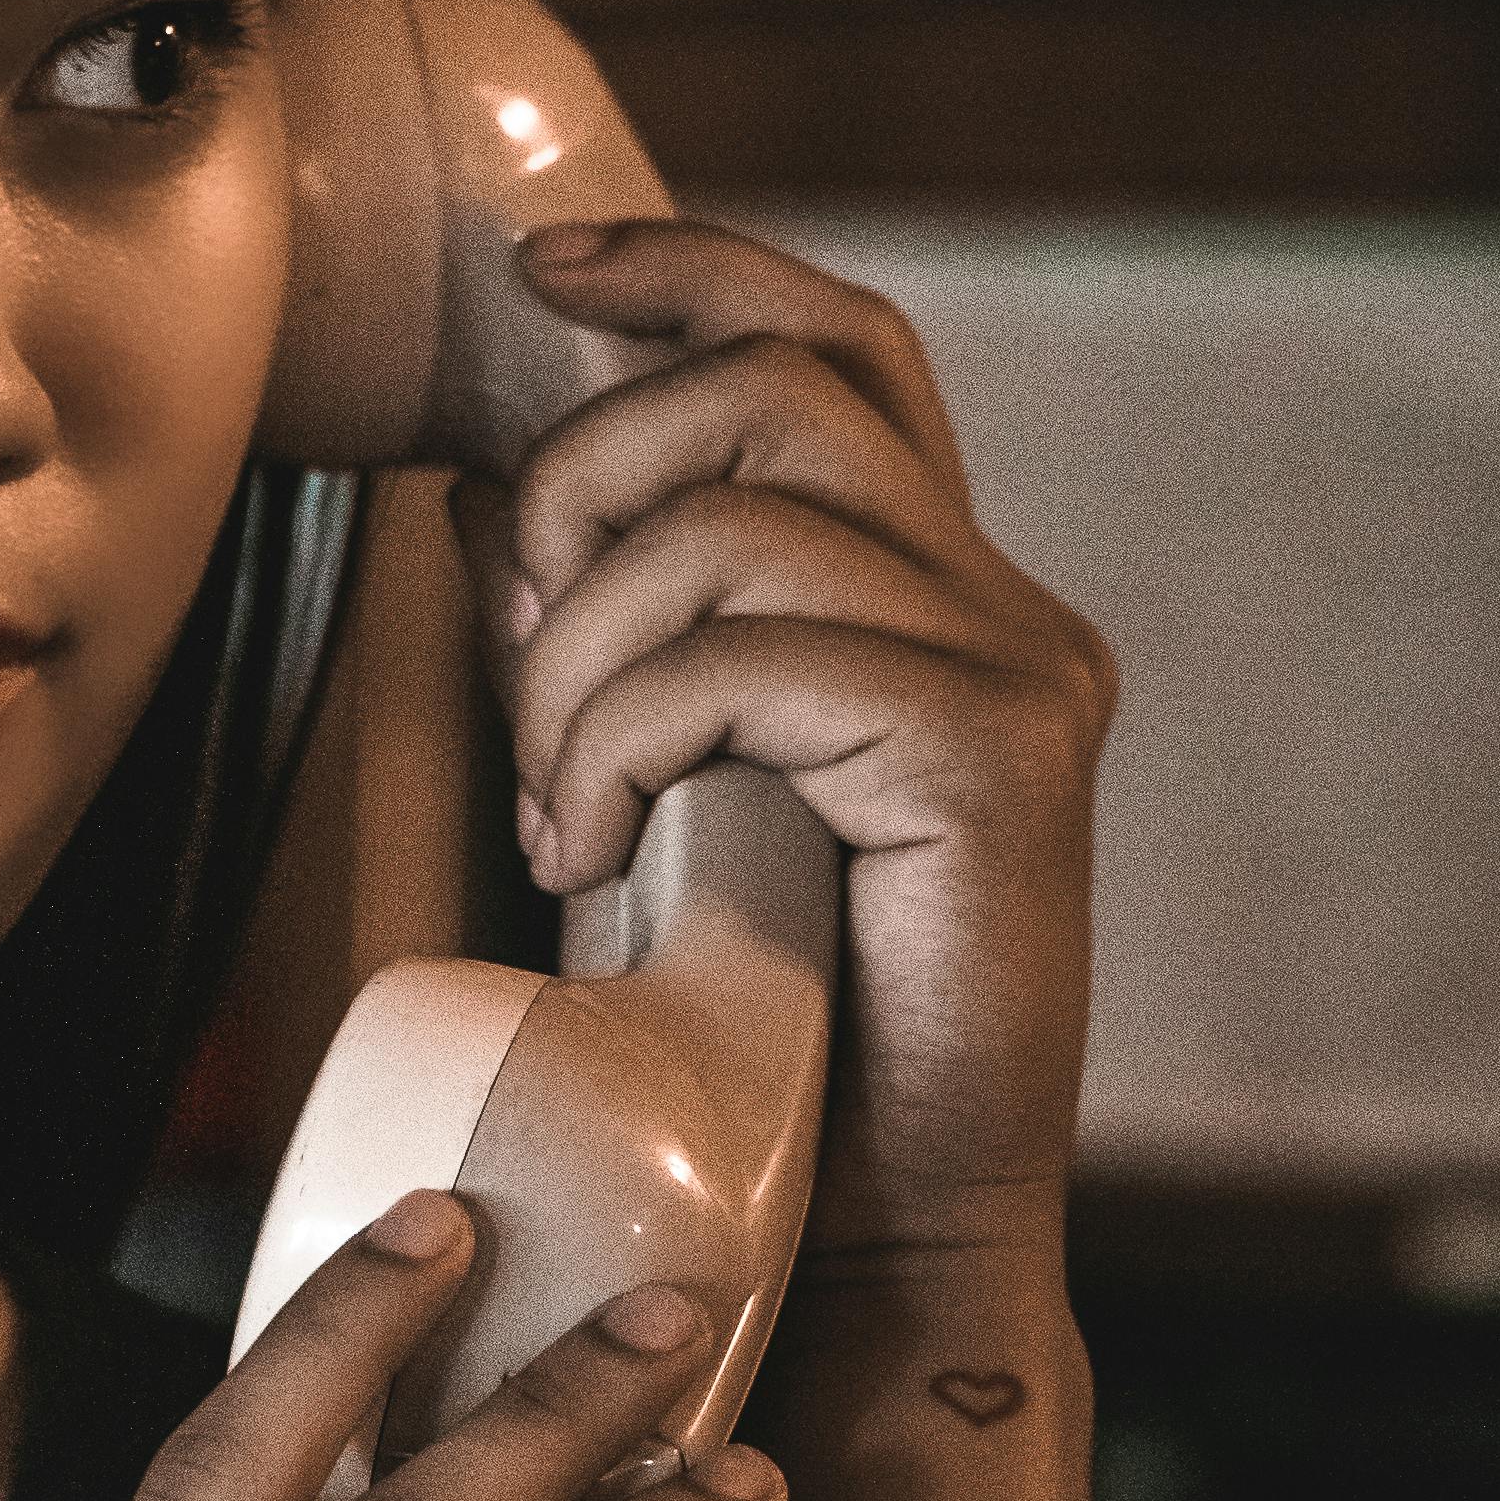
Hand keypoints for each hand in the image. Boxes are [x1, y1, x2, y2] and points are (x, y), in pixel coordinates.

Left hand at [462, 220, 1112, 1268]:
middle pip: (777, 382)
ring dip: (582, 654)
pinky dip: (624, 739)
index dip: (690, 268)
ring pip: (738, 519)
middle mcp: (1008, 611)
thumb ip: (609, 644)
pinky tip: (589, 852)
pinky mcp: (993, 763)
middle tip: (522, 657)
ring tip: (553, 807)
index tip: (540, 274)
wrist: (873, 1232)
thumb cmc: (758, 1043)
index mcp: (941, 596)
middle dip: (592, 477)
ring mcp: (1018, 678)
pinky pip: (753, 660)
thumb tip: (481, 489)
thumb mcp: (657, 798)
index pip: (835, 342)